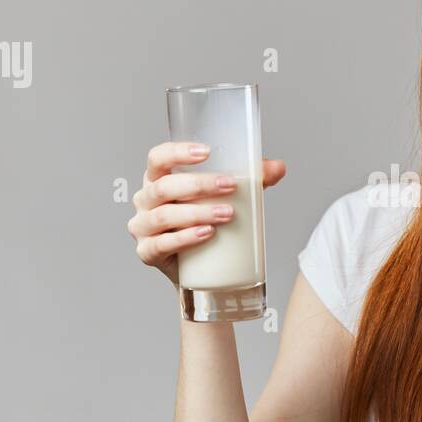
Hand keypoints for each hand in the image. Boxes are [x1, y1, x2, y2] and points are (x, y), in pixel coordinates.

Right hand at [126, 141, 286, 286]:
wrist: (200, 269)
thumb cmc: (207, 222)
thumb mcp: (228, 197)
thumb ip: (252, 180)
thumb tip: (278, 167)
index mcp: (158, 178)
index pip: (158, 157)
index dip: (178, 152)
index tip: (207, 152)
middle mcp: (145, 199)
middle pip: (165, 186)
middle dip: (199, 185)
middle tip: (230, 186)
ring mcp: (142, 227)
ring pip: (164, 215)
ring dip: (197, 212)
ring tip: (226, 213)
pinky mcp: (147, 252)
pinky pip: (162, 244)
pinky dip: (185, 238)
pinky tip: (206, 233)